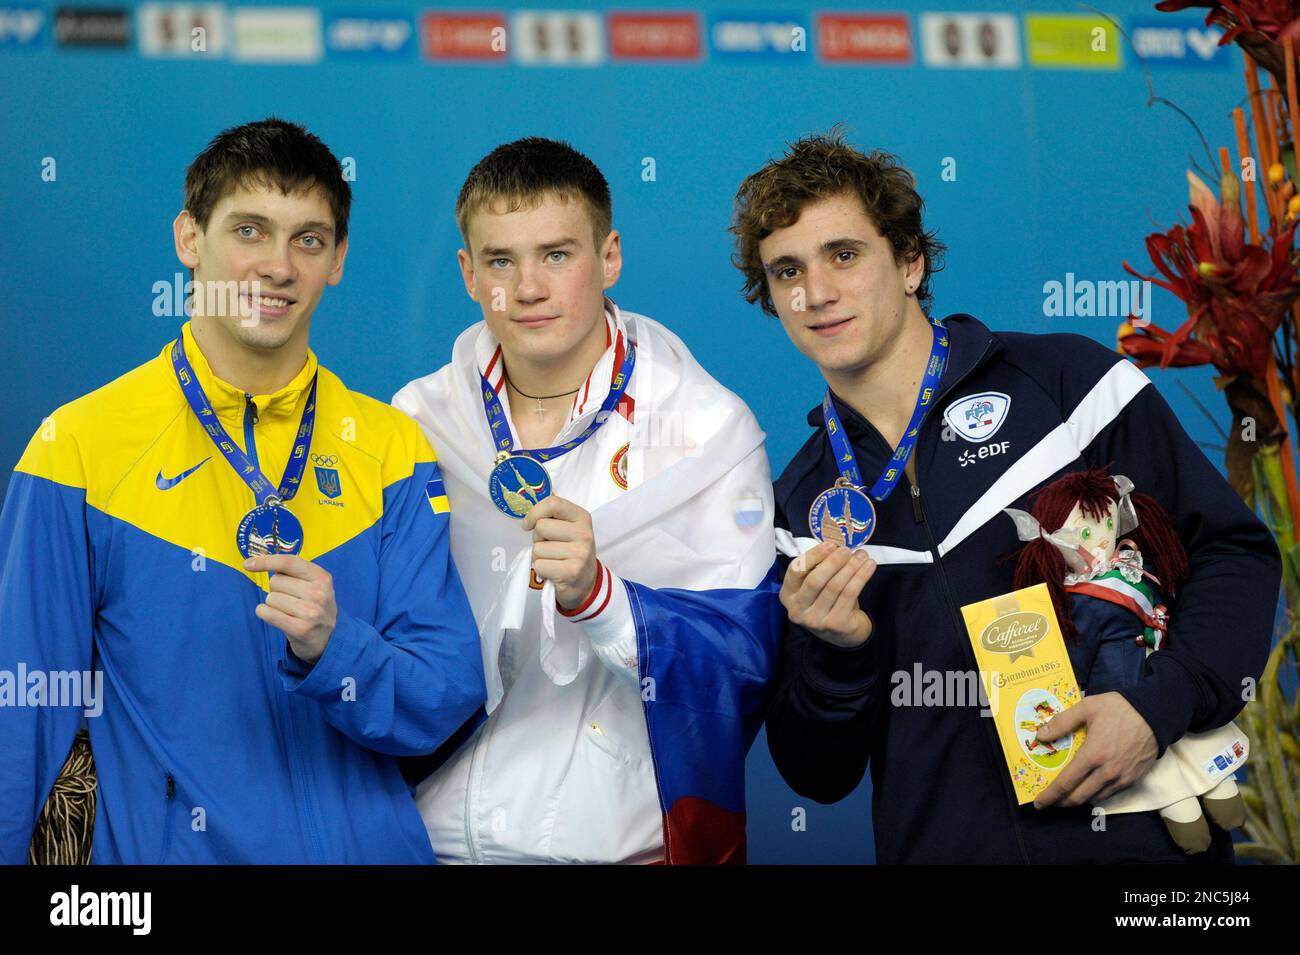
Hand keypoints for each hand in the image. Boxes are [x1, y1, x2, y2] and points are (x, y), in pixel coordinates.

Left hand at [245, 554, 337, 663]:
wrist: (328, 638)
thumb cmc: (313, 606)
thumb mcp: (314, 583)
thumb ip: (293, 571)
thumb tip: (256, 562)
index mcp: (322, 577)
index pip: (288, 563)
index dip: (266, 561)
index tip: (248, 564)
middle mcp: (319, 593)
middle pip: (276, 581)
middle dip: (276, 589)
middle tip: (290, 599)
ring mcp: (311, 612)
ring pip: (271, 598)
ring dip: (273, 604)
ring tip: (288, 611)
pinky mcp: (301, 629)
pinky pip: (268, 613)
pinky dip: (265, 613)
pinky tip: (276, 617)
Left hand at [522, 495, 598, 610]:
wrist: (586, 583)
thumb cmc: (570, 552)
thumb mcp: (568, 528)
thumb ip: (553, 514)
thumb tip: (532, 498)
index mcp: (582, 518)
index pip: (553, 503)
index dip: (535, 513)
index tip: (529, 524)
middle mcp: (583, 534)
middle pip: (541, 527)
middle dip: (538, 538)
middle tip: (549, 547)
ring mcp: (579, 553)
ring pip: (538, 548)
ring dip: (539, 557)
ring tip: (552, 561)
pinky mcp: (571, 572)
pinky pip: (539, 565)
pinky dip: (541, 570)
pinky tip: (553, 572)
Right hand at [780, 542, 876, 647]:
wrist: (843, 633)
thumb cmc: (828, 602)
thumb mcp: (817, 585)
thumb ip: (819, 567)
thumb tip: (837, 546)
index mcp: (788, 595)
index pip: (796, 570)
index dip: (813, 555)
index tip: (831, 545)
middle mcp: (797, 610)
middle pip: (815, 580)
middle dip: (833, 561)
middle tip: (847, 550)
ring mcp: (815, 620)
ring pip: (835, 586)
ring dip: (851, 567)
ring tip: (862, 555)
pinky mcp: (835, 625)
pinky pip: (849, 595)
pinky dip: (861, 577)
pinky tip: (869, 566)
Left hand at [1032, 692, 1157, 808]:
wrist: (1155, 714)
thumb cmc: (1119, 709)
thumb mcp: (1086, 707)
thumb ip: (1061, 722)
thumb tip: (1040, 736)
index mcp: (1093, 754)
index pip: (1066, 783)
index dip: (1050, 796)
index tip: (1039, 803)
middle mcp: (1107, 772)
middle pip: (1079, 796)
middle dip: (1061, 802)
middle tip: (1049, 801)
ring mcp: (1122, 778)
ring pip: (1095, 798)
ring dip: (1078, 800)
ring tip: (1066, 796)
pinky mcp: (1133, 779)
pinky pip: (1110, 794)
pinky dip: (1096, 796)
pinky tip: (1088, 790)